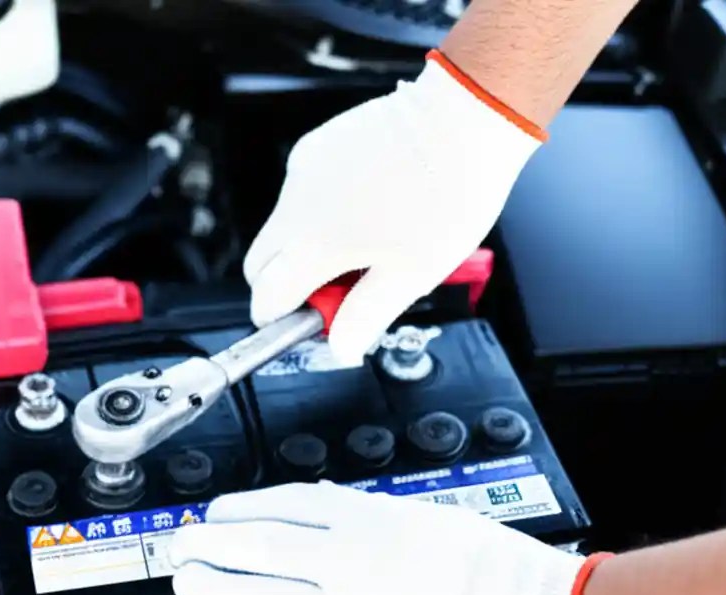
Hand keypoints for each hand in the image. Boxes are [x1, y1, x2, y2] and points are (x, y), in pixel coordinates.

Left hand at [168, 482, 599, 594]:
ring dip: (220, 589)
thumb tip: (332, 527)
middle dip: (213, 544)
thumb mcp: (433, 522)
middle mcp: (351, 565)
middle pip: (260, 548)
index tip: (217, 511)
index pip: (284, 506)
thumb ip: (377, 526)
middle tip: (182, 544)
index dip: (241, 508)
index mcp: (372, 521)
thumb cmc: (505, 573)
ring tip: (192, 582)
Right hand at [244, 52, 543, 364]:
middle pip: (262, 263)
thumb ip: (366, 317)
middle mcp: (296, 204)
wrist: (463, 116)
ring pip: (284, 227)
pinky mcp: (316, 146)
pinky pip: (302, 192)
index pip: (266, 297)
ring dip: (310, 245)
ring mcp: (303, 171)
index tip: (317, 323)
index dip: (284, 321)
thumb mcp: (413, 274)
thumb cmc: (447, 191)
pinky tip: (370, 205)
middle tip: (343, 290)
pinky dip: (322, 210)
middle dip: (289, 285)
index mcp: (314, 243)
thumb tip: (340, 347)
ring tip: (371, 240)